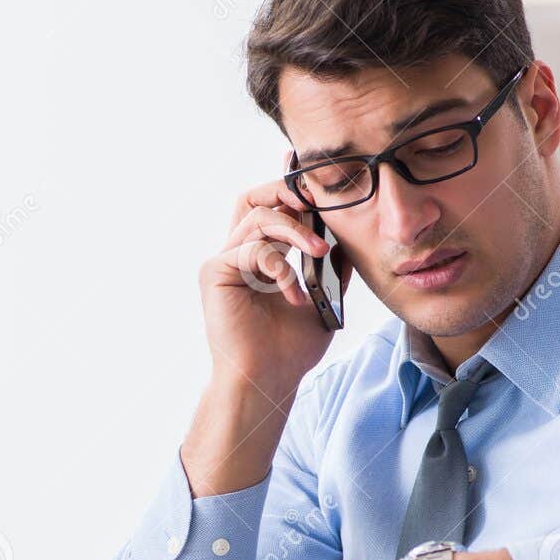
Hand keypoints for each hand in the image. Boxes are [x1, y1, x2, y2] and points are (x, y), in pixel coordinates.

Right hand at [200, 169, 352, 401]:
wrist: (267, 380)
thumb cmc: (289, 351)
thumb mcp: (323, 300)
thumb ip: (331, 269)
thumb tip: (345, 239)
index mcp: (259, 259)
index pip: (269, 208)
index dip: (288, 189)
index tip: (314, 179)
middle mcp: (237, 255)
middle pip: (252, 198)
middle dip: (283, 190)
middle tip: (312, 199)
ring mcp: (223, 262)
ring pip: (257, 217)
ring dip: (294, 230)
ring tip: (317, 252)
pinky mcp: (214, 273)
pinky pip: (252, 249)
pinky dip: (280, 267)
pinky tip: (294, 294)